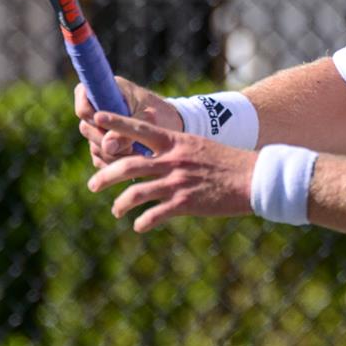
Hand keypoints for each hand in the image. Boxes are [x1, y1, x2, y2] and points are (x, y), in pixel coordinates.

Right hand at [75, 77, 180, 166]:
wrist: (173, 127)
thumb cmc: (162, 114)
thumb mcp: (146, 120)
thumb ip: (126, 131)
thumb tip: (107, 146)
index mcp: (106, 90)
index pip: (83, 99)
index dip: (90, 115)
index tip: (106, 126)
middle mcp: (99, 109)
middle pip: (86, 127)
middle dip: (105, 142)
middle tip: (129, 148)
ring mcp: (100, 128)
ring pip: (94, 146)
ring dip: (113, 156)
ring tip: (136, 154)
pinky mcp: (105, 145)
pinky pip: (100, 159)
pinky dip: (114, 164)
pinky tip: (132, 163)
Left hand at [84, 112, 254, 231]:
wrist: (253, 178)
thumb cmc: (228, 162)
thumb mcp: (199, 147)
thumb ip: (175, 149)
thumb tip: (156, 154)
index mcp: (176, 142)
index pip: (139, 128)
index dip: (116, 123)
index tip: (95, 118)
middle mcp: (172, 160)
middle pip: (128, 165)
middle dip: (105, 176)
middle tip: (92, 185)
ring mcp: (177, 182)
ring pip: (137, 193)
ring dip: (120, 203)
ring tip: (115, 210)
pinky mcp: (185, 203)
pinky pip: (155, 215)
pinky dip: (143, 222)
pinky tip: (139, 227)